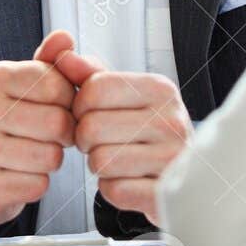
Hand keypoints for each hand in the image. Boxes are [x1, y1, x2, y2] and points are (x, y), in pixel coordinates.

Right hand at [0, 30, 78, 225]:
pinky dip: (38, 182)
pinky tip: (21, 174)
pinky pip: (37, 185)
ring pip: (50, 157)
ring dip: (52, 159)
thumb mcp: (29, 85)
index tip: (61, 106)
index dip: (70, 99)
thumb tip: (64, 38)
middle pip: (57, 122)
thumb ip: (52, 62)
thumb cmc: (10, 121)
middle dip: (65, 132)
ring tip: (35, 152)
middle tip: (52, 135)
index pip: (56, 83)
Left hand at [60, 55, 189, 225]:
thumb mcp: (122, 95)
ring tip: (117, 160)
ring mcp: (172, 159)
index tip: (92, 114)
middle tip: (103, 142)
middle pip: (91, 126)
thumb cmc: (145, 131)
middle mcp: (171, 120)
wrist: (184, 175)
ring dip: (99, 165)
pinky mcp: (166, 193)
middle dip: (86, 138)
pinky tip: (128, 181)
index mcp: (159, 89)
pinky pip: (114, 191)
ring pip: (100, 161)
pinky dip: (113, 189)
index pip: (93, 88)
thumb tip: (61, 52)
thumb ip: (89, 73)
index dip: (80, 105)